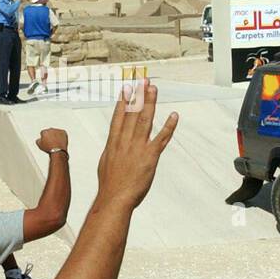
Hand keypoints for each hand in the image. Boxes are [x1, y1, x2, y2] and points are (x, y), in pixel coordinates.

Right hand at [36, 128, 67, 153]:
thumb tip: (39, 139)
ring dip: (56, 135)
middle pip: (50, 131)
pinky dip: (62, 136)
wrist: (58, 151)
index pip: (43, 132)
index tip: (46, 141)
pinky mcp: (63, 132)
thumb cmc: (49, 148)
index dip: (44, 137)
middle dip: (50, 135)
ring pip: (56, 132)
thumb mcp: (39, 145)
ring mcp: (57, 130)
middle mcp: (51, 129)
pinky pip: (62, 133)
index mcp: (44, 132)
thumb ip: (38, 140)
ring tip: (56, 142)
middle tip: (51, 142)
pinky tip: (60, 141)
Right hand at [94, 80, 177, 209]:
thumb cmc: (110, 185)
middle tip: (142, 80)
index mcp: (113, 142)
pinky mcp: (150, 156)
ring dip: (150, 103)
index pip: (119, 117)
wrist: (115, 198)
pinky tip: (173, 115)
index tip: (126, 88)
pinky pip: (162, 138)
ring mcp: (137, 147)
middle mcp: (125, 141)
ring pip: (145, 120)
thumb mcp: (106, 163)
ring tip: (153, 89)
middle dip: (138, 95)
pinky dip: (168, 126)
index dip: (123, 101)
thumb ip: (111, 150)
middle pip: (132, 113)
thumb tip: (112, 145)